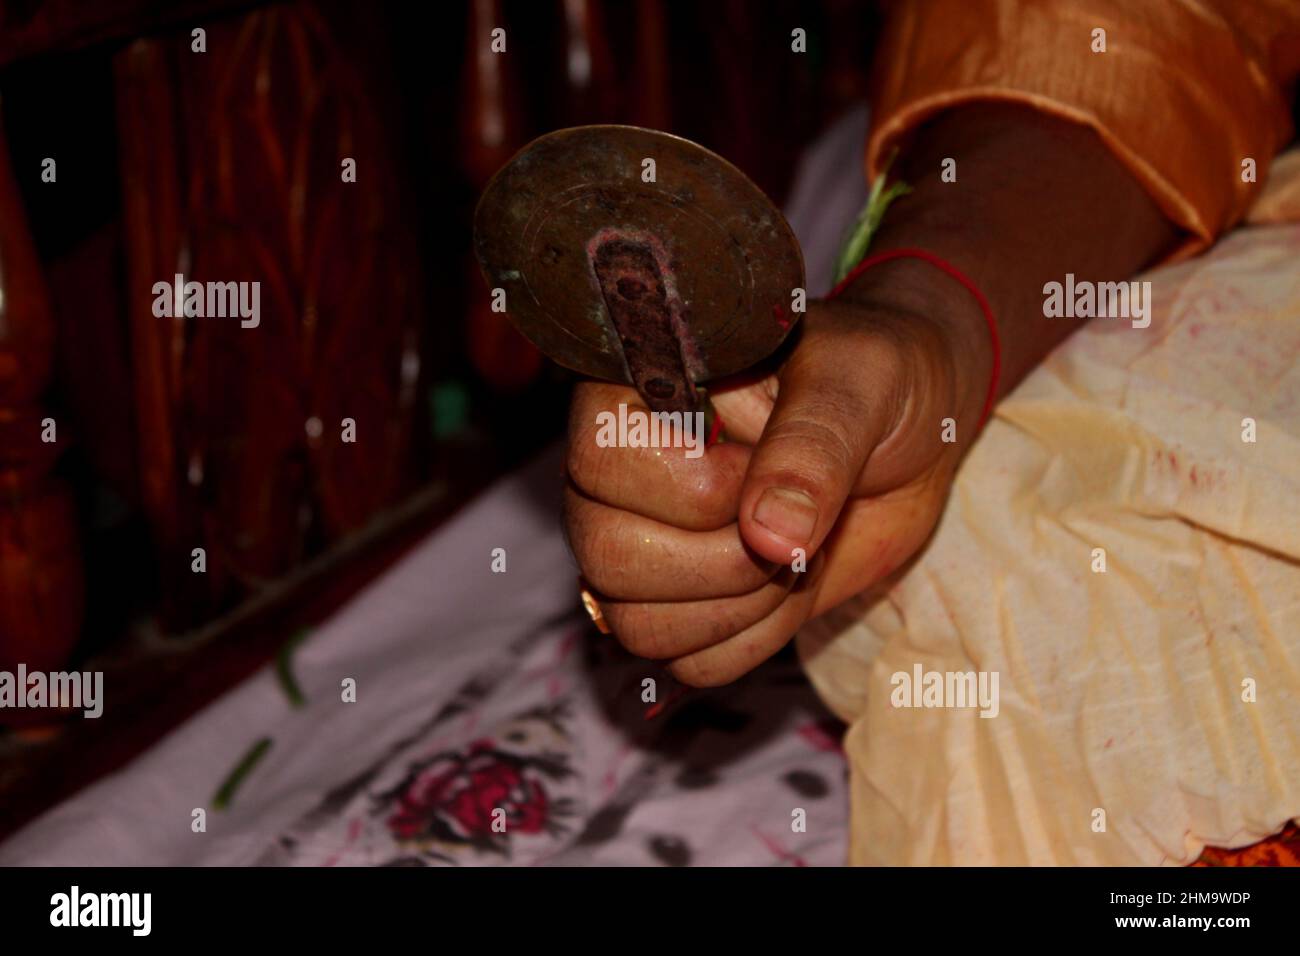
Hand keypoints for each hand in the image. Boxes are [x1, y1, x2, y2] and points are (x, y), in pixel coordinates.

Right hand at [564, 261, 990, 685]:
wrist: (909, 438)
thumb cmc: (876, 382)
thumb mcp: (858, 386)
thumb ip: (812, 449)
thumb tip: (769, 535)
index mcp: (641, 391)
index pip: (600, 461)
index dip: (690, 489)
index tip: (757, 466)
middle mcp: (622, 474)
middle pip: (608, 558)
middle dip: (725, 563)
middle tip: (793, 525)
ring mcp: (644, 544)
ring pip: (637, 625)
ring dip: (742, 607)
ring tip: (798, 552)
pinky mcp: (682, 604)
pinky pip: (690, 662)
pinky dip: (757, 639)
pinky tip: (792, 585)